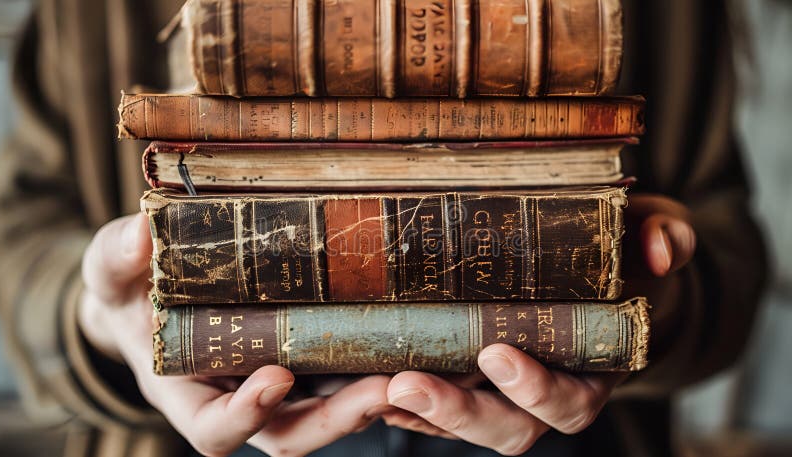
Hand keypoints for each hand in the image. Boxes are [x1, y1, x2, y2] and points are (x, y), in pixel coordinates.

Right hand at [78, 214, 391, 456]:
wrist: (156, 288)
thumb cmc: (129, 287)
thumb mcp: (111, 270)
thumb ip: (118, 257)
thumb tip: (140, 234)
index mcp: (189, 394)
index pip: (216, 427)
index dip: (245, 413)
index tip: (275, 376)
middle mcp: (240, 396)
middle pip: (290, 431)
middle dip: (337, 418)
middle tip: (383, 390)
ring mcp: (279, 379)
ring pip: (328, 407)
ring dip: (370, 397)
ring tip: (413, 369)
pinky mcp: (308, 354)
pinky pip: (342, 371)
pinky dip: (376, 364)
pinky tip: (414, 339)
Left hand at [382, 193, 696, 454]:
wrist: (599, 272)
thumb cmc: (624, 257)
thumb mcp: (651, 235)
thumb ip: (663, 237)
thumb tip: (660, 250)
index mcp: (593, 370)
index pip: (569, 401)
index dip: (535, 387)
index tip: (498, 353)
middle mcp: (548, 392)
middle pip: (509, 427)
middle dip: (458, 413)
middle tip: (408, 384)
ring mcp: (505, 393)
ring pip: (467, 424)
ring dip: (423, 412)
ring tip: (382, 387)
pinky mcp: (472, 382)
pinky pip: (440, 410)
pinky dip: (409, 409)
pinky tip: (373, 387)